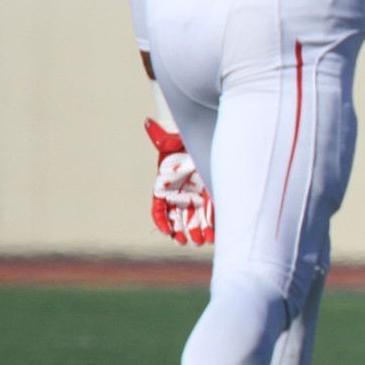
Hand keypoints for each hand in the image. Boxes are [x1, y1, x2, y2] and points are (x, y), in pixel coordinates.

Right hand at [145, 119, 213, 245]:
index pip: (159, 207)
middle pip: (179, 217)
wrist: (202, 137)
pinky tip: (215, 235)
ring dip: (198, 231)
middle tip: (190, 241)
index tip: (167, 231)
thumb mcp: (174, 139)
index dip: (161, 220)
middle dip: (184, 231)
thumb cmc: (184, 139)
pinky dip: (211, 224)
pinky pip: (209, 213)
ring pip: (194, 219)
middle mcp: (179, 193)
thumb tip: (148, 123)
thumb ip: (162, 136)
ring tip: (203, 241)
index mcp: (166, 185)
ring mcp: (195, 195)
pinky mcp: (211, 195)